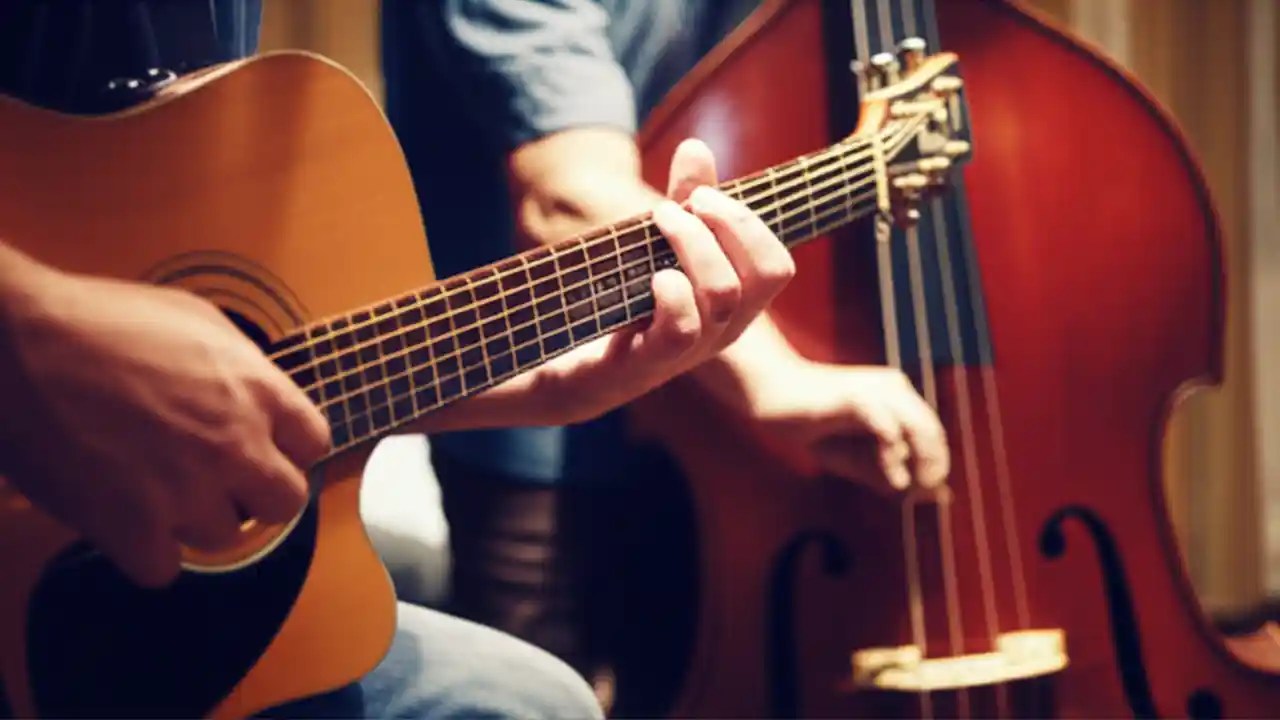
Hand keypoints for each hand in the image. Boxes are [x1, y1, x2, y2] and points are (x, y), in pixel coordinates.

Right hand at [0, 263, 329, 587]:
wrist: (17, 343)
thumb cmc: (100, 319)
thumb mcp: (197, 320)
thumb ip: (242, 366)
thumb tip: (259, 394)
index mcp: (257, 390)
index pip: (314, 443)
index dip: (287, 447)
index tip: (265, 448)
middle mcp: (234, 445)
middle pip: (286, 502)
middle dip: (256, 493)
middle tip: (220, 480)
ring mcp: (185, 490)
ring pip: (223, 538)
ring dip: (194, 519)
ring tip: (155, 486)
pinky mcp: (131, 527)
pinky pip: (163, 569)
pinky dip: (145, 552)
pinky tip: (126, 518)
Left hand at [423, 138, 796, 429]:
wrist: (555, 364)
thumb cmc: (611, 302)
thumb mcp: (650, 247)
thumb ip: (682, 200)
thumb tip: (698, 146)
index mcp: (728, 307)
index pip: (777, 267)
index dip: (750, 223)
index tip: (702, 196)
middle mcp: (718, 334)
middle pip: (764, 276)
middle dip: (728, 224)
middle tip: (675, 205)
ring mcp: (684, 354)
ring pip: (724, 295)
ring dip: (693, 245)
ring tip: (657, 220)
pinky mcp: (643, 367)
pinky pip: (681, 330)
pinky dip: (672, 293)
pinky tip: (651, 276)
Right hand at [744, 358, 948, 492]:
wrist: (772, 395)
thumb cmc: (813, 425)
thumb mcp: (856, 458)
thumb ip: (889, 474)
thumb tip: (936, 497)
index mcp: (898, 395)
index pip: (934, 431)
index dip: (937, 464)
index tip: (930, 494)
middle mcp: (893, 387)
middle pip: (931, 429)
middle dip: (934, 466)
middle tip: (924, 496)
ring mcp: (875, 390)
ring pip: (916, 425)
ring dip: (920, 461)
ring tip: (908, 489)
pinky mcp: (854, 398)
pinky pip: (886, 425)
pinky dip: (893, 454)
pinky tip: (894, 478)